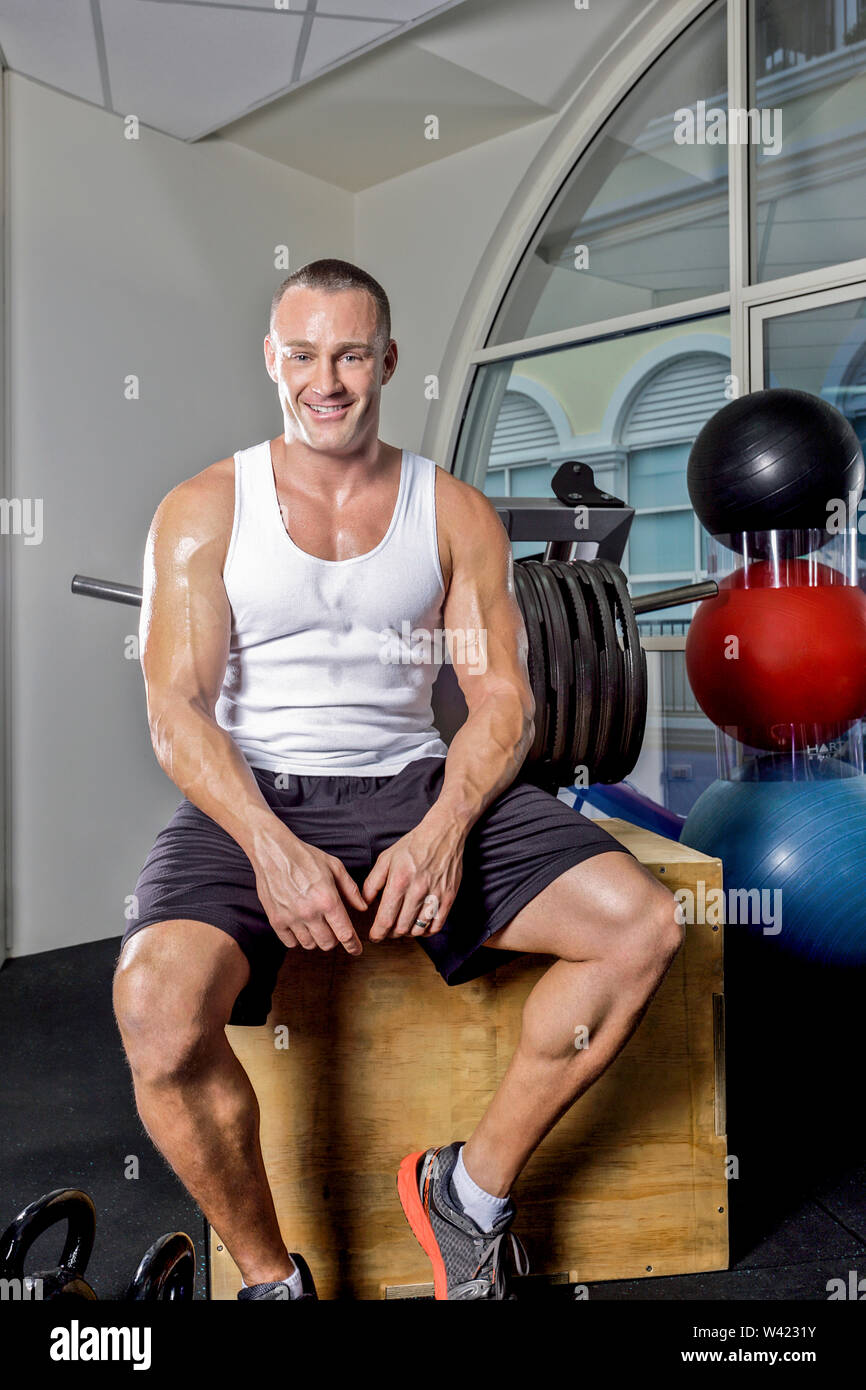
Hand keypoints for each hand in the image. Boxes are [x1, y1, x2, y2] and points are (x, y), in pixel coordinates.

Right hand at [252, 826, 366, 953]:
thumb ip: (350, 890)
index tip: (356, 950)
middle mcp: (310, 912)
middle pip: (328, 943)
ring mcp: (291, 918)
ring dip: (315, 938)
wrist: (274, 851)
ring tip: (315, 924)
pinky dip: (297, 938)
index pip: (345, 933)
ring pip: (309, 944)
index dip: (353, 945)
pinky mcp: (276, 920)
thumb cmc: (306, 857)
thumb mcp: (335, 867)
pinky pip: (290, 942)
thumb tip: (362, 907)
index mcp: (328, 899)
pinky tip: (300, 925)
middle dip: (334, 939)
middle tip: (333, 929)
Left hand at [361, 813, 464, 941]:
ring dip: (407, 933)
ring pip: (418, 930)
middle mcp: (417, 890)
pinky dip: (426, 931)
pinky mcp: (448, 897)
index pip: (385, 919)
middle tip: (387, 931)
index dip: (377, 933)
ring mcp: (435, 895)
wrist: (443, 833)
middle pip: (401, 928)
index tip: (374, 936)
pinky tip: (419, 926)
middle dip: (390, 934)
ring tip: (402, 927)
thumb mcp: (385, 859)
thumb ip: (372, 883)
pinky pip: (437, 925)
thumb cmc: (412, 845)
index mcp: (399, 881)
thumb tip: (365, 904)